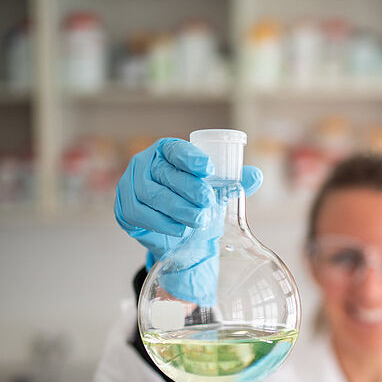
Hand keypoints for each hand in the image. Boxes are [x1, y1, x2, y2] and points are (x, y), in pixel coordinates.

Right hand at [115, 137, 262, 268]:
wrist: (172, 232)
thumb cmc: (192, 202)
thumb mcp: (215, 192)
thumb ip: (235, 183)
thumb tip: (257, 176)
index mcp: (166, 152)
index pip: (175, 149)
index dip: (190, 158)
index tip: (208, 169)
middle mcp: (144, 164)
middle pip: (165, 173)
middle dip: (189, 188)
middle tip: (208, 202)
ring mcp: (130, 185)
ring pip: (152, 195)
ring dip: (177, 208)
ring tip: (199, 220)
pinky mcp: (124, 208)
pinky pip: (141, 214)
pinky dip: (162, 224)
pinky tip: (180, 229)